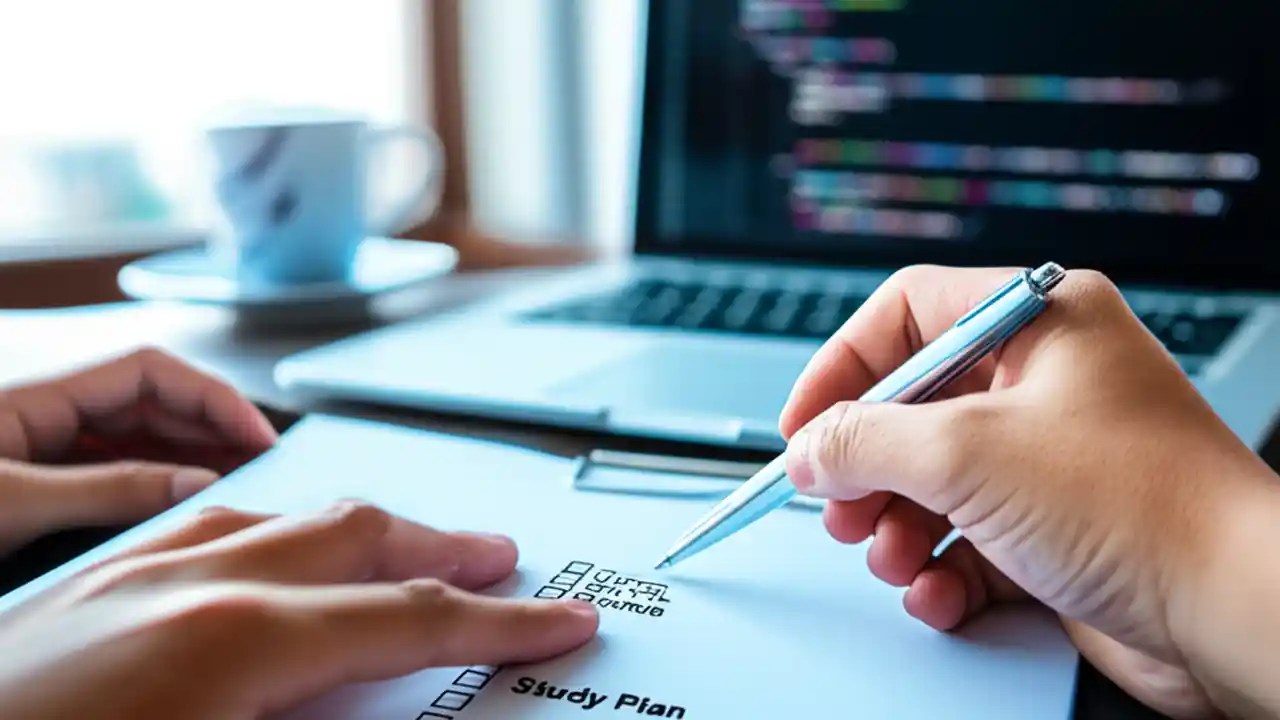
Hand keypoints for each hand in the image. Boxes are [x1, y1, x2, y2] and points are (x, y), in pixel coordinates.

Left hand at [0, 348, 277, 552]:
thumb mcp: (16, 504)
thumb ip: (109, 491)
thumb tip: (202, 485)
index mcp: (37, 397)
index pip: (150, 371)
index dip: (213, 397)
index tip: (259, 436)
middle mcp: (46, 414)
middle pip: (151, 404)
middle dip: (213, 428)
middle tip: (265, 468)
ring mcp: (40, 452)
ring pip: (136, 442)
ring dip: (191, 458)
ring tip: (241, 485)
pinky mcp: (37, 490)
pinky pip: (113, 476)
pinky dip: (157, 485)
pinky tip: (186, 505)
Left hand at [0, 502, 598, 718]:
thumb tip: (397, 709)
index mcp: (231, 641)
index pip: (407, 620)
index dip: (498, 622)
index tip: (557, 621)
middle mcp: (186, 585)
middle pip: (356, 538)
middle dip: (442, 550)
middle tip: (502, 560)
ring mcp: (131, 577)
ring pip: (282, 517)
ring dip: (362, 531)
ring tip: (407, 545)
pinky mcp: (86, 588)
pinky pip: (205, 526)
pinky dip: (273, 530)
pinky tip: (276, 546)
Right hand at [780, 266, 1279, 717]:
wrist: (1232, 613)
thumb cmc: (1142, 507)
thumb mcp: (966, 454)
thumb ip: (863, 441)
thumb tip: (808, 449)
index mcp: (1041, 323)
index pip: (908, 314)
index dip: (844, 367)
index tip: (804, 424)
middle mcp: (1047, 383)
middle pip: (911, 407)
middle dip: (866, 466)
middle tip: (839, 504)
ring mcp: (1052, 459)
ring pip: (932, 481)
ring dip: (897, 527)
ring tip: (895, 557)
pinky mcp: (1054, 529)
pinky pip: (967, 538)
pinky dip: (942, 569)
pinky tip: (941, 591)